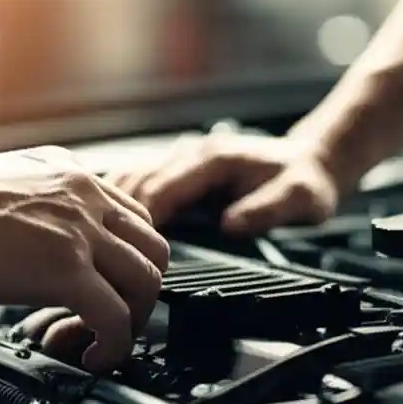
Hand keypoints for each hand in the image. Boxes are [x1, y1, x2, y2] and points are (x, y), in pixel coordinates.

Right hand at [0, 146, 169, 371]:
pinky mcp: (65, 270)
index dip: (125, 260)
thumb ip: (29, 209)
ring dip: (132, 320)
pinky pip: (115, 317)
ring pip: (147, 281)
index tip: (107, 286)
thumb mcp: (0, 189)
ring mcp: (79, 232)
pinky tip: (91, 357)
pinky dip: (114, 345)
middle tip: (115, 318)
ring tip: (102, 341)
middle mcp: (83, 195)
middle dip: (141, 290)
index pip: (131, 217)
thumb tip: (25, 244)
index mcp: (67, 175)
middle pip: (154, 247)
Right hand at [110, 131, 338, 233]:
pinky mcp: (177, 167)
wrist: (311, 159)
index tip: (127, 248)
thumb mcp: (299, 198)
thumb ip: (266, 210)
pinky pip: (137, 178)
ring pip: (130, 176)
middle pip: (137, 181)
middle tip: (101, 250)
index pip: (162, 188)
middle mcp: (191, 153)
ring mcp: (181, 157)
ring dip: (109, 204)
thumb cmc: (303, 180)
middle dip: (115, 214)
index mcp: (213, 159)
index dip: (142, 219)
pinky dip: (117, 197)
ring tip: (90, 236)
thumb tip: (230, 226)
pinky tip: (102, 219)